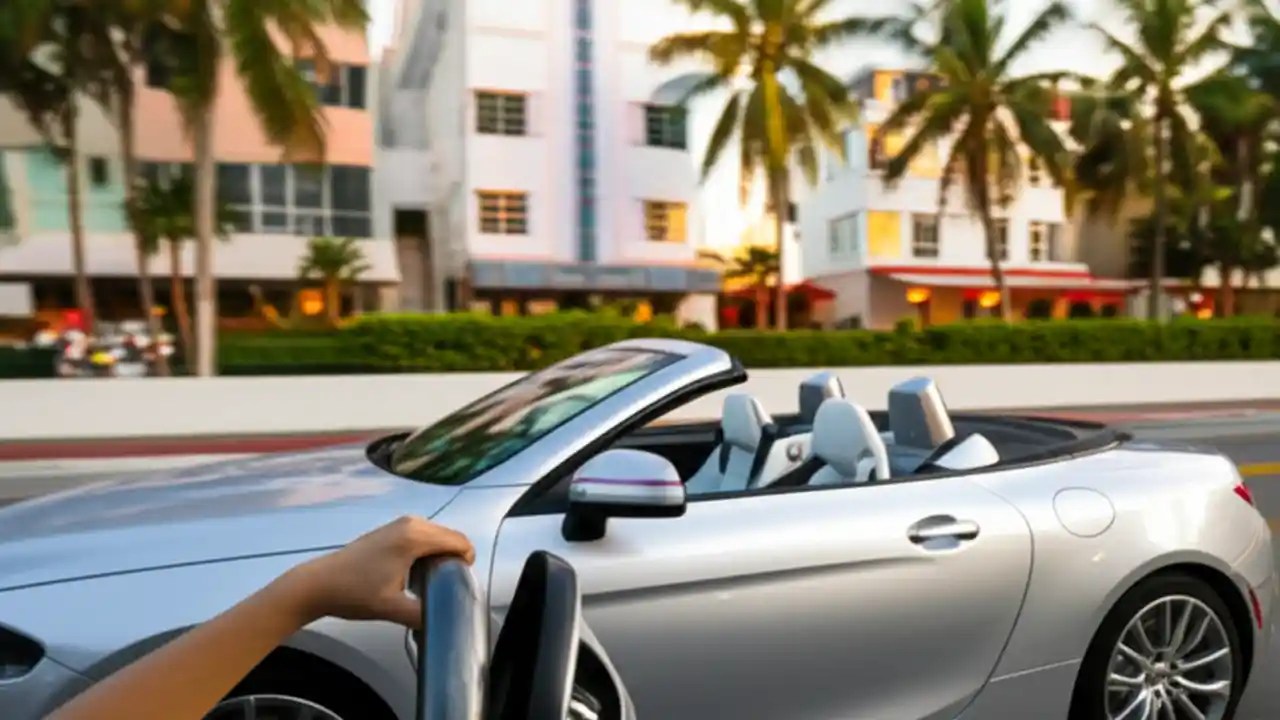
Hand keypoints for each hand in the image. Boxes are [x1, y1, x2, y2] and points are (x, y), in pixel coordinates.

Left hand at [280, 516, 474, 628]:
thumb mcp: (392, 609)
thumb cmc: (355, 593)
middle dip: (454, 559)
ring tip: (428, 582)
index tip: (456, 585)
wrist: (318, 583)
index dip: (466, 562)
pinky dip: (427, 551)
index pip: (459, 542)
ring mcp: (400, 523)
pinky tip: (414, 573)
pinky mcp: (391, 529)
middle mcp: (411, 523)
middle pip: (450, 536)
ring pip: (437, 536)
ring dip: (440, 555)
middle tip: (443, 587)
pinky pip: (423, 535)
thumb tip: (443, 620)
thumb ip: (423, 615)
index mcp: (415, 537)